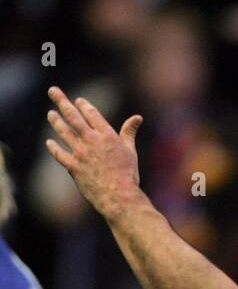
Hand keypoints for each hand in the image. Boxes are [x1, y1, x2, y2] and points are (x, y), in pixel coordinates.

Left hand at [46, 86, 142, 222]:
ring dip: (55, 121)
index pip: (91, 114)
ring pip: (64, 132)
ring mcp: (81, 153)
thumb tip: (137, 117)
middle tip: (53, 91)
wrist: (119, 197)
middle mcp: (91, 141)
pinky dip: (53, 148)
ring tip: (50, 114)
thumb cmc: (127, 175)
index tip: (78, 101)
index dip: (83, 105)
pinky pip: (60, 155)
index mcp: (106, 135)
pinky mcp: (73, 168)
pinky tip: (49, 142)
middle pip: (73, 116)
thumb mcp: (130, 151)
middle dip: (62, 101)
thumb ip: (129, 132)